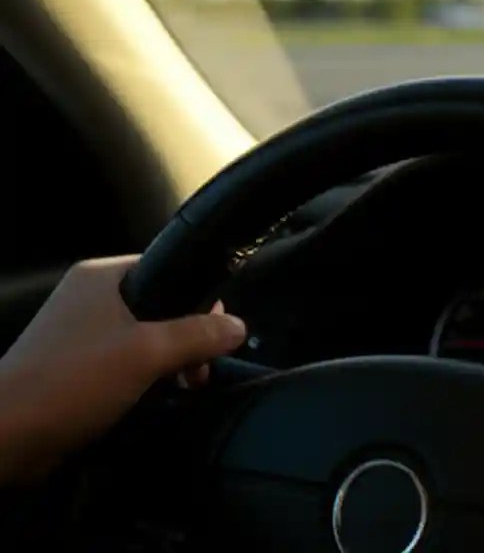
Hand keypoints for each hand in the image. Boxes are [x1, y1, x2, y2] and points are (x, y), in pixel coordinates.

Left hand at [0, 256, 245, 483]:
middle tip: (201, 371)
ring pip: (146, 339)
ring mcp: (80, 334)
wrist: (6, 438)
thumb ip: (199, 335)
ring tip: (185, 388)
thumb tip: (238, 326)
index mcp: (100, 277)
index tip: (218, 331)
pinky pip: (127, 364)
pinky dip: (147, 379)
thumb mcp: (147, 354)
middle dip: (189, 339)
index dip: (200, 297)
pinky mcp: (76, 368)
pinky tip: (159, 399)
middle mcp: (89, 298)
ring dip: (171, 364)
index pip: (168, 268)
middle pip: (161, 306)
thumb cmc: (72, 382)